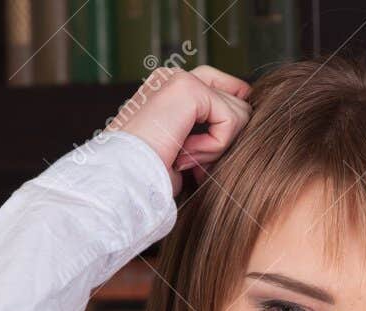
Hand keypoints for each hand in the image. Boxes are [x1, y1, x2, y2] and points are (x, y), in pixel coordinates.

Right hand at [108, 65, 253, 196]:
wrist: (122, 178)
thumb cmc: (149, 175)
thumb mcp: (184, 153)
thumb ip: (207, 135)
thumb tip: (243, 134)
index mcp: (168, 89)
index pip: (224, 89)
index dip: (232, 122)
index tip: (209, 158)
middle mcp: (172, 76)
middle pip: (238, 100)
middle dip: (225, 140)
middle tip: (193, 163)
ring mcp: (179, 78)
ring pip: (240, 113)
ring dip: (217, 148)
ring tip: (184, 159)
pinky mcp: (188, 87)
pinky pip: (231, 120)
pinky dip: (215, 146)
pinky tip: (185, 154)